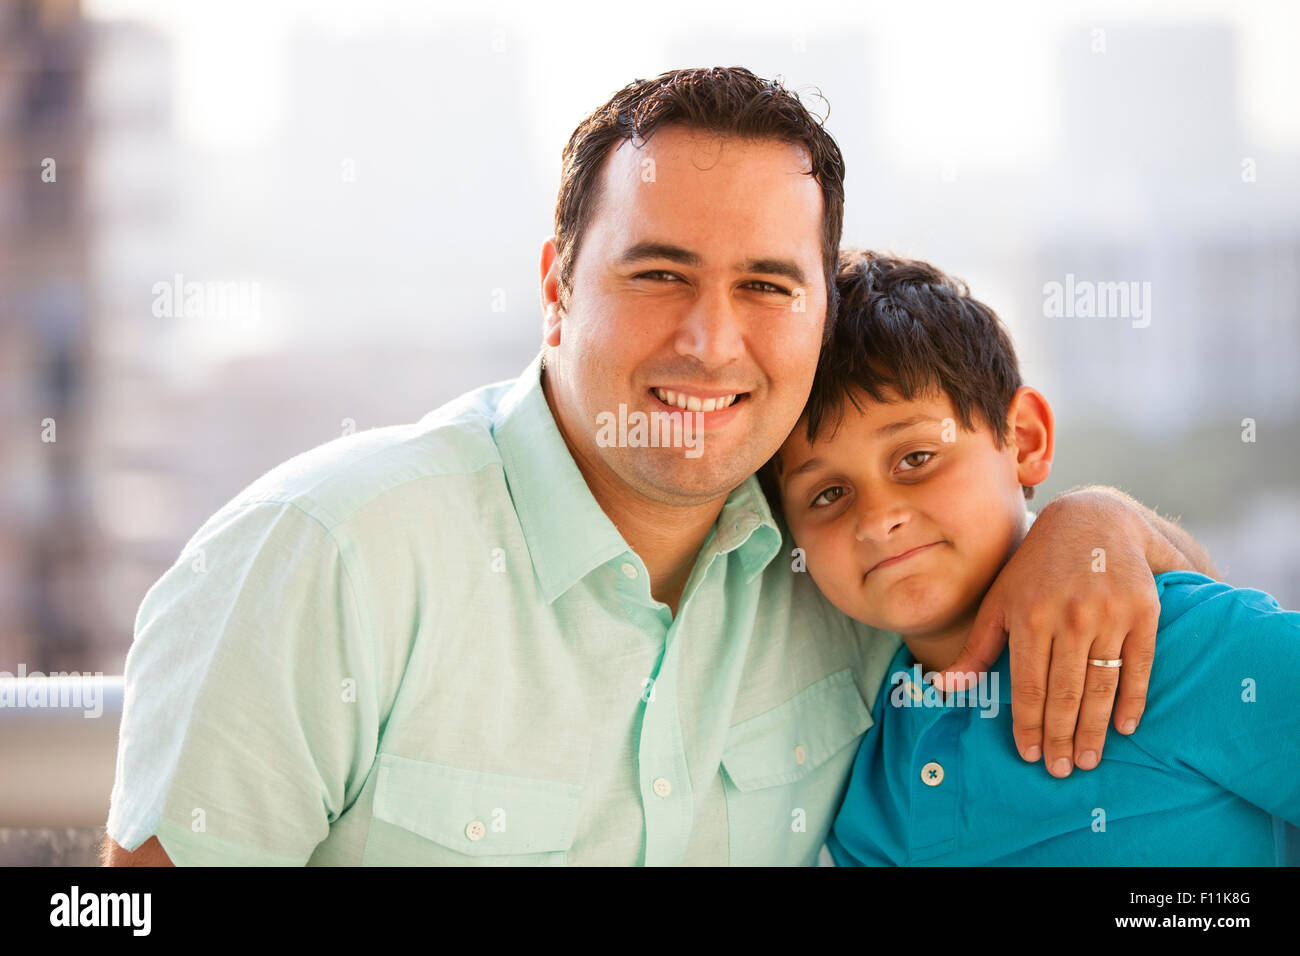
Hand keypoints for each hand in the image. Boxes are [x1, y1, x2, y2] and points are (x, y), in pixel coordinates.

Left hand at [938, 491, 1166, 777]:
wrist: (1093, 521)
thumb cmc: (1035, 568)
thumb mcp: (999, 600)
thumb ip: (978, 647)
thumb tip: (944, 686)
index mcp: (1029, 616)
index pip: (1028, 685)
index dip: (1029, 724)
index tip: (1028, 755)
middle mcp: (1069, 617)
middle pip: (1065, 692)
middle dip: (1060, 736)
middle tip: (1060, 770)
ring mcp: (1108, 615)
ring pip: (1101, 684)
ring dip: (1094, 728)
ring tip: (1088, 758)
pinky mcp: (1143, 613)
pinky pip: (1139, 666)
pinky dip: (1133, 699)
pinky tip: (1124, 727)